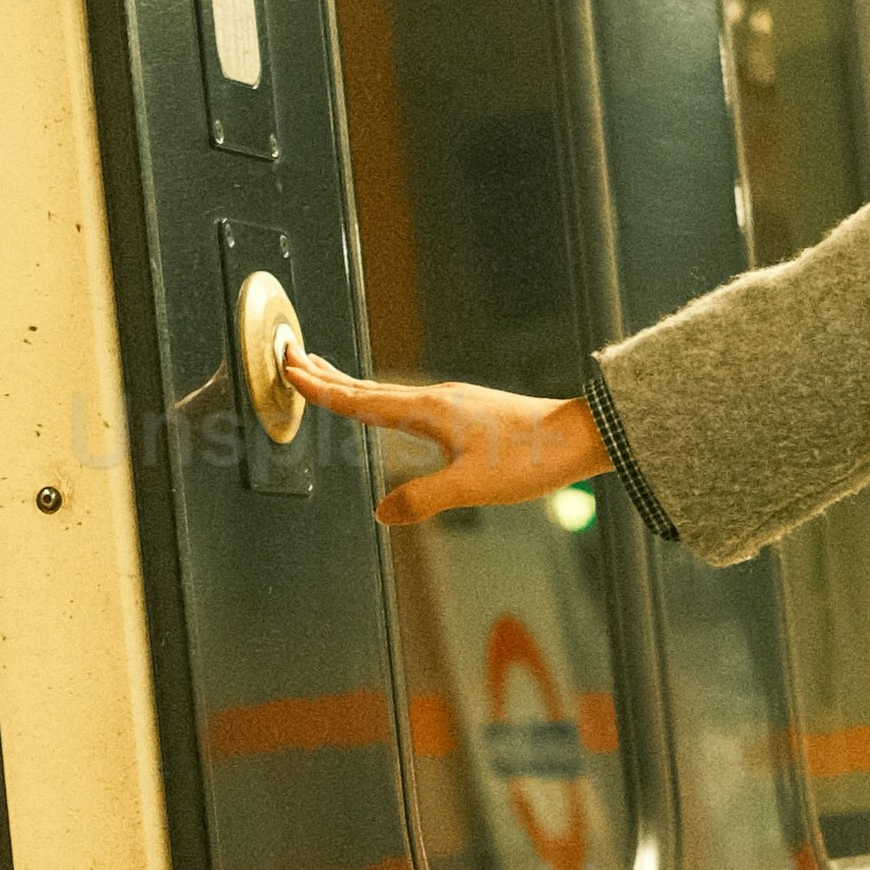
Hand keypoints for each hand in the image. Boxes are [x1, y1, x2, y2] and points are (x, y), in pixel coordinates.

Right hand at [274, 338, 609, 523]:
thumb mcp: (472, 487)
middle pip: (369, 387)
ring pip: (389, 391)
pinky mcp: (467, 410)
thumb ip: (422, 500)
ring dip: (353, 384)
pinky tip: (387, 406)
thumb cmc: (530, 460)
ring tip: (327, 375)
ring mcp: (452, 402)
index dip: (323, 390)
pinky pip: (408, 400)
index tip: (289, 370)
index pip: (363, 401)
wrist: (579, 437)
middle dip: (328, 376)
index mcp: (429, 411)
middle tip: (291, 357)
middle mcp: (436, 399)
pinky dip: (381, 397)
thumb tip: (380, 513)